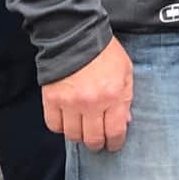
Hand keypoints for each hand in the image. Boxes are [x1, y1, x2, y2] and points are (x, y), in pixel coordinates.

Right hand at [42, 37, 132, 151]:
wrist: (75, 35)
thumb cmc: (105, 52)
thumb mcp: (126, 72)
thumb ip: (127, 97)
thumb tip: (124, 121)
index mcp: (113, 96)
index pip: (115, 132)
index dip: (115, 143)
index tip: (114, 144)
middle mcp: (91, 104)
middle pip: (93, 139)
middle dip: (97, 144)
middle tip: (98, 141)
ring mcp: (69, 103)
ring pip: (73, 136)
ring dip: (79, 136)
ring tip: (83, 130)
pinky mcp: (51, 100)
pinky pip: (54, 125)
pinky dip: (61, 127)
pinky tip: (67, 120)